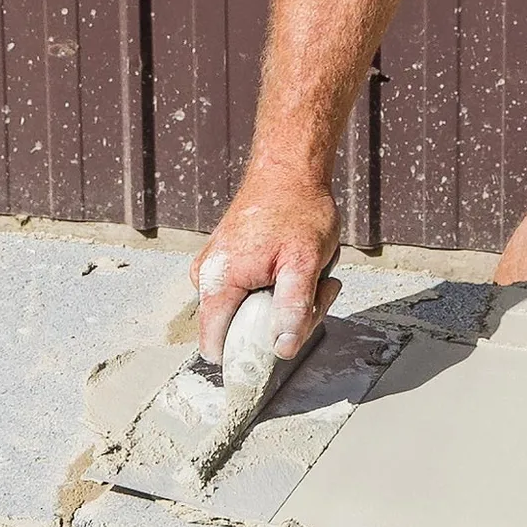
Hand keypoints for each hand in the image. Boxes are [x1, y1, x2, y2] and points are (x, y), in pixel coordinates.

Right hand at [190, 167, 343, 363]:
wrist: (290, 171)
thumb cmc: (297, 210)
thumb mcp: (304, 264)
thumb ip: (293, 308)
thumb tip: (283, 348)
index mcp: (218, 283)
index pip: (215, 345)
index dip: (249, 355)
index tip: (283, 344)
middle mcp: (208, 279)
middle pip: (245, 331)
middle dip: (287, 320)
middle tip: (318, 291)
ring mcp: (216, 271)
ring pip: (256, 313)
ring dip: (291, 303)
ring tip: (312, 274)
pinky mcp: (229, 265)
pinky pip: (256, 295)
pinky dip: (284, 289)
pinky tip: (300, 269)